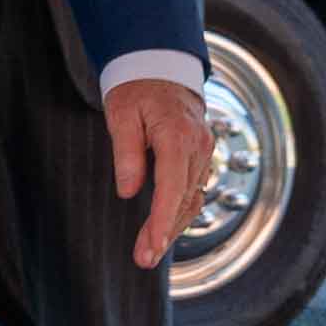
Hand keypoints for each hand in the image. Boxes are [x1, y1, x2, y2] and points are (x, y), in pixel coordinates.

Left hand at [106, 80, 216, 271]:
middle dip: (164, 233)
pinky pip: (194, 189)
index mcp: (177, 136)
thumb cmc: (137, 88)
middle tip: (143, 259)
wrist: (162, 66)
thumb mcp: (121, 115)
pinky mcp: (202, 154)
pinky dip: (180, 211)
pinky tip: (164, 227)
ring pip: (192, 199)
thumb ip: (126, 154)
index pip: (171, 189)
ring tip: (150, 251)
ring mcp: (204, 150)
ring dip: (173, 227)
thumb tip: (128, 191)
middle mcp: (197, 145)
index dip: (160, 222)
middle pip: (184, 200)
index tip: (149, 247)